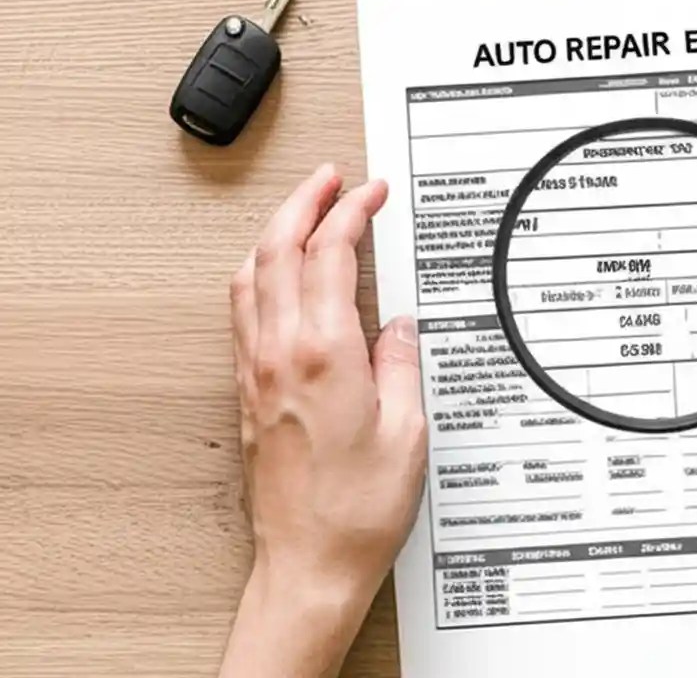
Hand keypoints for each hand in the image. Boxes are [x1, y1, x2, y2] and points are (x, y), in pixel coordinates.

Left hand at [219, 164, 426, 677]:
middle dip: (305, 202)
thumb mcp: (408, 431)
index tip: (370, 193)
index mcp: (326, 354)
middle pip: (279, 249)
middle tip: (329, 178)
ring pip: (251, 275)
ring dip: (275, 232)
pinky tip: (271, 274)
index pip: (330, 255)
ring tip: (300, 211)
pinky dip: (257, 273)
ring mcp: (256, 371)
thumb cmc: (358, 510)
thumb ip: (402, 364)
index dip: (351, 213)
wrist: (310, 562)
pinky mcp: (246, 392)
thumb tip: (400, 325)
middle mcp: (281, 354)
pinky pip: (242, 310)